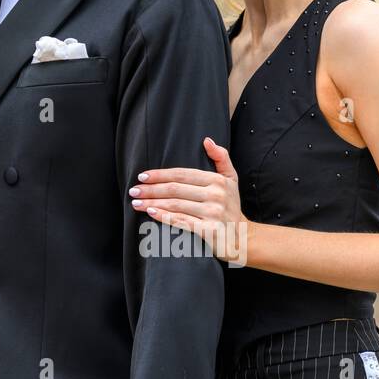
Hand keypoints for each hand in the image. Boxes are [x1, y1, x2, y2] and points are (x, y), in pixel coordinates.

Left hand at [130, 137, 248, 262]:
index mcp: (217, 180)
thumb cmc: (232, 207)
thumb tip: (206, 140)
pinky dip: (165, 217)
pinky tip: (151, 213)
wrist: (245, 239)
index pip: (182, 174)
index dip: (160, 174)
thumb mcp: (231, 179)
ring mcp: (213, 213)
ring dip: (152, 203)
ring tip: (136, 203)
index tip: (142, 177)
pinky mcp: (210, 230)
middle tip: (133, 190)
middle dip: (151, 189)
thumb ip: (221, 158)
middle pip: (175, 189)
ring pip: (175, 205)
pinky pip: (182, 222)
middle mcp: (216, 195)